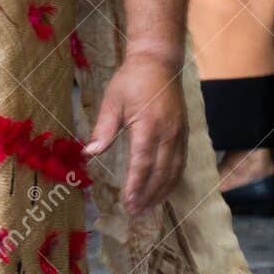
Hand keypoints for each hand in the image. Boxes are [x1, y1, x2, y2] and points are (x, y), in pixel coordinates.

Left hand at [83, 54, 186, 214]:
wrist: (159, 62)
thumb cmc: (132, 80)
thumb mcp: (113, 100)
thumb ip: (103, 129)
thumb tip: (89, 152)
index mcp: (149, 126)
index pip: (142, 163)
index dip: (136, 185)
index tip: (128, 202)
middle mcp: (168, 134)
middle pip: (160, 173)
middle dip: (148, 195)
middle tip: (135, 212)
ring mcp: (179, 134)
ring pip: (174, 171)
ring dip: (161, 192)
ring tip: (148, 207)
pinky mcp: (184, 133)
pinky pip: (181, 162)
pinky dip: (172, 180)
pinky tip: (163, 190)